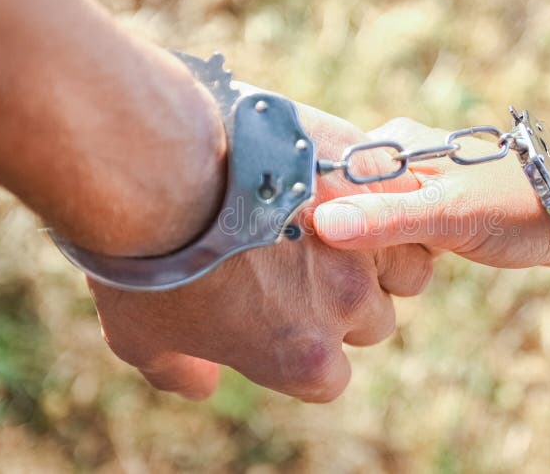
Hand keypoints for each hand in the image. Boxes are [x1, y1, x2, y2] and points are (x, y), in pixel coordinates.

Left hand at [90, 109, 432, 402]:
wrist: (162, 164)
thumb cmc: (146, 258)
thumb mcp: (143, 337)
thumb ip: (181, 371)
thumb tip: (201, 385)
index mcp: (303, 355)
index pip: (331, 378)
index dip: (307, 353)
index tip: (284, 325)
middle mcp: (347, 303)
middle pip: (374, 321)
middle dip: (345, 303)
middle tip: (304, 268)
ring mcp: (365, 239)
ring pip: (406, 268)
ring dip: (381, 257)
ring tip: (343, 230)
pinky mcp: (368, 182)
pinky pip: (405, 205)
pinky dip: (389, 204)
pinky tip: (352, 191)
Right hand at [314, 118, 549, 268]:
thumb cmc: (521, 207)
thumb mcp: (450, 216)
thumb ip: (387, 219)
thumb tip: (323, 223)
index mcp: (396, 144)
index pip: (331, 172)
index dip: (313, 208)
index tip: (304, 247)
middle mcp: (401, 157)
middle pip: (346, 198)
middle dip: (342, 233)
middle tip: (343, 270)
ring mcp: (416, 184)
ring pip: (370, 219)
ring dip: (368, 247)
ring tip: (374, 271)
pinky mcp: (431, 208)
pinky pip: (393, 232)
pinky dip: (391, 252)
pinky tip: (394, 270)